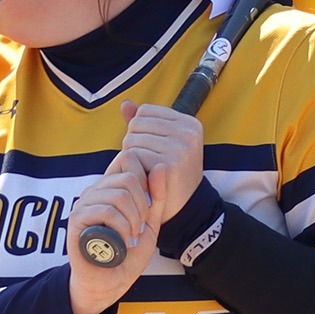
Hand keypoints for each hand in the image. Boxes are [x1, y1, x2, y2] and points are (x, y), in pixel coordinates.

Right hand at [67, 146, 170, 313]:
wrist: (110, 282)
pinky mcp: (77, 218)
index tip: (147, 211)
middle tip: (140, 227)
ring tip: (131, 236)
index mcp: (111, 187)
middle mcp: (96, 190)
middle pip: (128, 177)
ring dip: (134, 220)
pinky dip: (122, 228)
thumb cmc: (128, 253)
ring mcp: (84, 202)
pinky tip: (122, 242)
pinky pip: (107, 211)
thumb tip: (159, 166)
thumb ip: (157, 196)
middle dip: (143, 205)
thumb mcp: (151, 222)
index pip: (129, 159)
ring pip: (119, 195)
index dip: (146, 183)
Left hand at [113, 101, 203, 227]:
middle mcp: (188, 132)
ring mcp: (180, 148)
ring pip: (132, 139)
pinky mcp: (169, 164)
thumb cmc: (169, 175)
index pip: (144, 111)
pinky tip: (144, 179)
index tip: (152, 149)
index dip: (140, 131)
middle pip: (136, 124)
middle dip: (134, 144)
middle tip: (148, 164)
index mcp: (189, 123)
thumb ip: (144, 123)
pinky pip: (132, 155)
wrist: (184, 209)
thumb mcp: (162, 144)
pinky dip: (133, 169)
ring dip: (131, 158)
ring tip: (147, 171)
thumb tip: (125, 104)